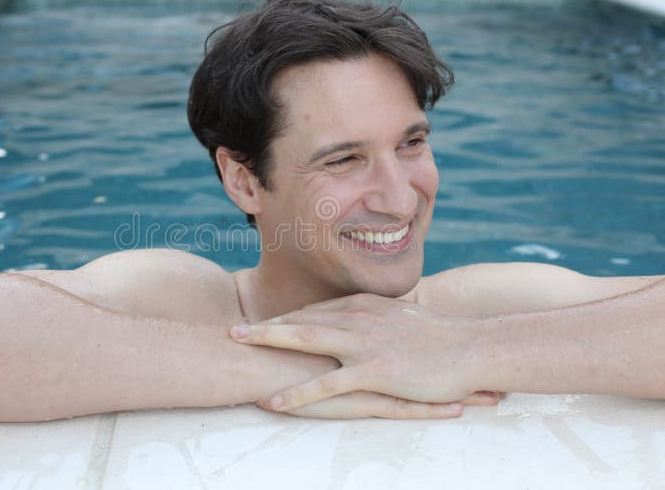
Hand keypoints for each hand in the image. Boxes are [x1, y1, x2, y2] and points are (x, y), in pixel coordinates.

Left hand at [230, 293, 494, 414]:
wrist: (474, 347)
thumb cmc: (441, 338)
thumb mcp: (403, 319)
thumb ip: (377, 317)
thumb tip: (362, 319)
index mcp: (365, 306)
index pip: (316, 311)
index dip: (287, 319)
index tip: (263, 324)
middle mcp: (359, 318)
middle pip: (302, 319)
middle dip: (266, 324)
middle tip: (234, 329)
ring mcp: (364, 343)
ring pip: (306, 341)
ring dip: (269, 342)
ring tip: (238, 347)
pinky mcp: (374, 370)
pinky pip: (326, 384)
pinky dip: (297, 392)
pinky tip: (275, 400)